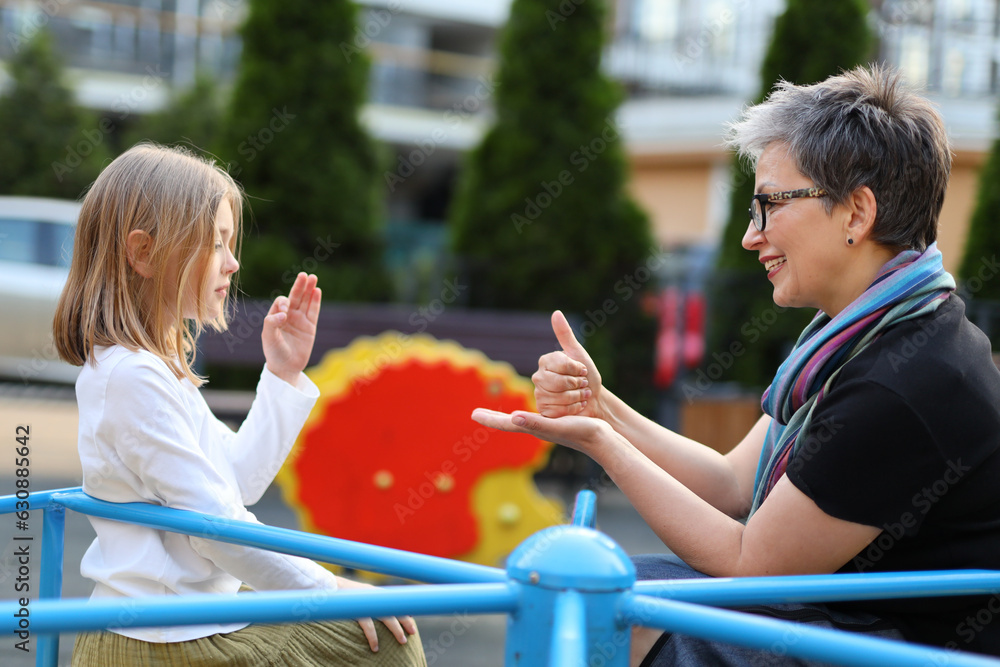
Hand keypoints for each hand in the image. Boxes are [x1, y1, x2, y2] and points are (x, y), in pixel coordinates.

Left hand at [262, 272, 320, 384]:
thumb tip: (283, 313)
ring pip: (305, 302)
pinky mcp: (310, 327)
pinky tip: (317, 291)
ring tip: (313, 277)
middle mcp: (288, 316)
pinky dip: (315, 301)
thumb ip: (272, 323)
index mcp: (276, 316)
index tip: (285, 313)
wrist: (286, 368)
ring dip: (309, 290)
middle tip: (304, 275)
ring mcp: (300, 321)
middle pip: (295, 297)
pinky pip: (313, 311)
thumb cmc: (274, 353)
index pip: (282, 303)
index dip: (284, 303)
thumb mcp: (269, 338)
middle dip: (299, 286)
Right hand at [335, 576, 417, 651]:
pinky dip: (373, 637)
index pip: (393, 600)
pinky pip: (368, 625)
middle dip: (405, 620)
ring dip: (396, 629)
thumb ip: (365, 602)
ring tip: (403, 641)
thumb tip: (374, 613)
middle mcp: (372, 595)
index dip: (403, 610)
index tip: (412, 619)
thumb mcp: (356, 595)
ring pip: (387, 616)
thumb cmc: (338, 594)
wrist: (323, 586)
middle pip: (394, 608)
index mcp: (373, 592)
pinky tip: (376, 647)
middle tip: (413, 632)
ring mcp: (365, 602)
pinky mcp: (356, 609)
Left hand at [471, 407, 610, 455]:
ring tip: (495, 414)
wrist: (602, 440)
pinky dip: (525, 412)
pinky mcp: (557, 423)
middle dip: (493, 418)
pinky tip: (527, 411)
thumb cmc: (582, 433)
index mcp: (534, 429)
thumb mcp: (557, 426)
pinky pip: (535, 416)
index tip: (473, 414)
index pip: (506, 424)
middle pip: (509, 423)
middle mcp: (537, 429)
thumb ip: (536, 423)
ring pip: (521, 420)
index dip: (489, 419)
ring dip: (507, 417)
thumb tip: (514, 418)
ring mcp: (546, 427)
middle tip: (477, 414)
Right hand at [533, 311, 603, 418]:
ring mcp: (538, 395)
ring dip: (577, 397)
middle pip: (559, 383)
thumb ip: (565, 335)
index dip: (577, 370)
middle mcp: (538, 377)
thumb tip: (556, 313)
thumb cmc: (587, 376)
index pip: (562, 365)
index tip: (582, 370)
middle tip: (582, 385)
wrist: (593, 399)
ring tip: (580, 395)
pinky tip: (575, 407)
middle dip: (578, 385)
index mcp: (545, 361)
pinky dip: (573, 409)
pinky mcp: (543, 411)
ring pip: (560, 398)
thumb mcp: (579, 354)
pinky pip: (558, 411)